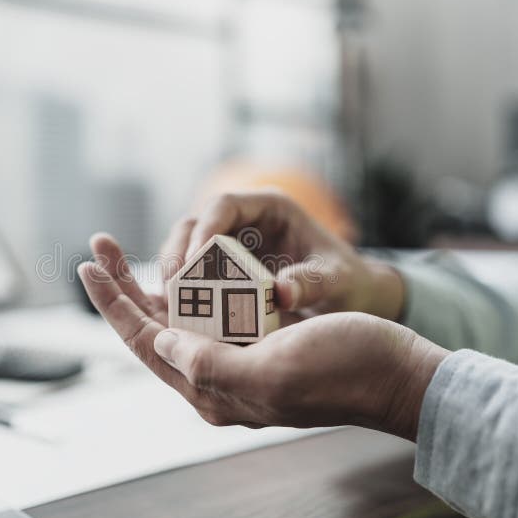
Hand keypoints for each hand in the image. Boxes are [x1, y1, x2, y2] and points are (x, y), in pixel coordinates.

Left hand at [79, 234, 448, 440]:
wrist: (397, 373)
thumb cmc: (346, 371)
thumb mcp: (275, 371)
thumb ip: (209, 363)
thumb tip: (162, 340)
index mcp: (215, 390)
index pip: (147, 343)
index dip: (114, 305)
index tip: (88, 267)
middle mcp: (220, 377)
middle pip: (155, 328)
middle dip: (123, 286)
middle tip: (98, 246)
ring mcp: (240, 359)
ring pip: (179, 318)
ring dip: (151, 283)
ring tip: (125, 252)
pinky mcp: (260, 341)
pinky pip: (210, 312)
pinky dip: (190, 287)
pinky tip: (179, 266)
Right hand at [160, 190, 405, 320]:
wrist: (348, 299)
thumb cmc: (346, 281)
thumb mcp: (336, 280)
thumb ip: (312, 282)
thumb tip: (283, 293)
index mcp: (271, 209)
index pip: (225, 205)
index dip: (205, 228)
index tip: (194, 259)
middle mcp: (244, 222)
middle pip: (195, 225)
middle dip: (178, 252)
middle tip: (171, 286)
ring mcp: (230, 246)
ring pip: (185, 248)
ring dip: (173, 272)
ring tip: (169, 302)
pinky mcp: (222, 271)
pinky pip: (191, 275)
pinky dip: (181, 290)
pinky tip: (175, 313)